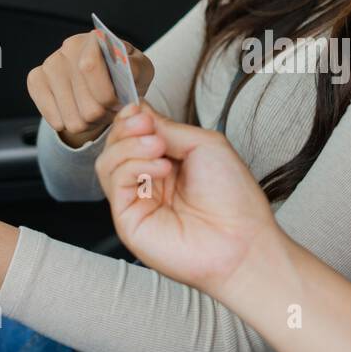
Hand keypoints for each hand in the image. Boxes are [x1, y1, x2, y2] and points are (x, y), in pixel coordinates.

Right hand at [27, 32, 153, 147]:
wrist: (103, 82)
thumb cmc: (124, 77)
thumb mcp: (140, 71)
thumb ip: (137, 69)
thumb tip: (125, 72)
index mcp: (96, 39)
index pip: (90, 67)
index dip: (107, 95)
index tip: (118, 104)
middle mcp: (69, 47)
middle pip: (86, 103)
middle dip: (103, 115)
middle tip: (110, 111)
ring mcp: (50, 64)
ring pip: (72, 118)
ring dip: (89, 123)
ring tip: (97, 113)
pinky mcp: (36, 80)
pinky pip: (55, 120)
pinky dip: (70, 124)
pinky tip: (78, 112)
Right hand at [95, 102, 279, 297]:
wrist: (242, 241)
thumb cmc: (233, 198)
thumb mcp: (204, 145)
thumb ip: (168, 128)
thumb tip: (139, 111)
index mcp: (168, 162)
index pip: (132, 134)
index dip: (131, 118)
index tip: (140, 110)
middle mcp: (149, 182)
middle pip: (115, 145)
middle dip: (127, 128)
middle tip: (147, 126)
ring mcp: (137, 201)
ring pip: (108, 162)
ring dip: (129, 146)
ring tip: (158, 147)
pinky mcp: (128, 220)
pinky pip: (115, 183)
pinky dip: (133, 166)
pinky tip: (160, 168)